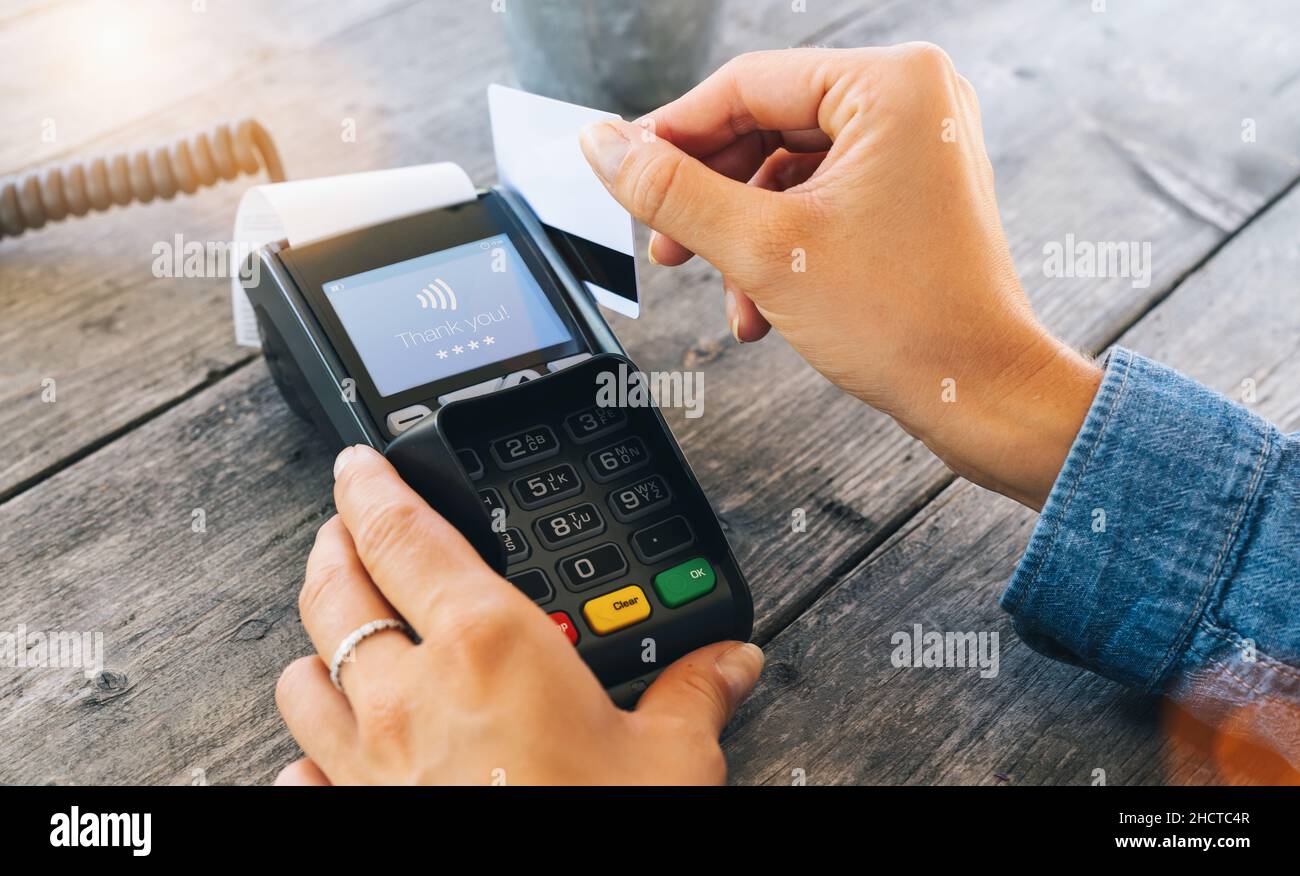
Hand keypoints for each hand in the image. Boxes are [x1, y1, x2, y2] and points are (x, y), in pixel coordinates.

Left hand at [274, 444, 763, 784]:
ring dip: (313, 644)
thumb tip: (729, 660)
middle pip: (334, 592)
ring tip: (337, 631)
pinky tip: (321, 755)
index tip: (358, 462)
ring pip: (301, 677)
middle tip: (342, 527)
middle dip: (332, 547)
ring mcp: (368, 766)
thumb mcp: (673, 761)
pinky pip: (302, 773)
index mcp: (485, 646)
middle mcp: (407, 695)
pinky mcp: (354, 820)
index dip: (371, 487)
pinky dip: (306, 754)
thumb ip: (697, 694)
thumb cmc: (602, 832)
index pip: (403, 535)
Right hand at [579, 45, 1100, 508]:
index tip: (622, 172)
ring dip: (741, 237)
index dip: (671, 135)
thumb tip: (602, 145)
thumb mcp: (760, 249)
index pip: (745, 85)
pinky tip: (759, 305)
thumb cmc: (907, 323)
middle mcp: (913, 101)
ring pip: (786, 172)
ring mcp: (917, 147)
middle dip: (708, 198)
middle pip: (764, 126)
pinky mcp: (912, 192)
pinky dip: (780, 249)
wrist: (979, 395)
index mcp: (892, 83)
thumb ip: (669, 190)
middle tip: (665, 243)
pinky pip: (820, 200)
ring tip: (721, 291)